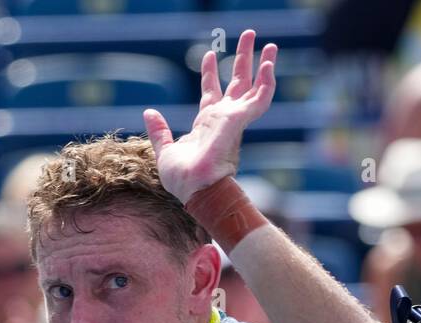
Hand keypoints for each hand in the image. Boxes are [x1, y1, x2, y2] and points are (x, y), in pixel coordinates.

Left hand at [143, 30, 276, 203]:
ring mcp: (233, 119)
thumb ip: (160, 130)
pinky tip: (270, 64)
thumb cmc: (183, 179)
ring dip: (262, 64)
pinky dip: (267, 81)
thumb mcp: (165, 150)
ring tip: (271, 44)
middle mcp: (223, 119)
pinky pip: (260, 98)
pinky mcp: (240, 120)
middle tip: (248, 35)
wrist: (196, 189)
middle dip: (242, 59)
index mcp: (207, 124)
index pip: (212, 92)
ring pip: (253, 86)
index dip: (210, 73)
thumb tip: (149, 112)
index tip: (209, 55)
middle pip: (236, 82)